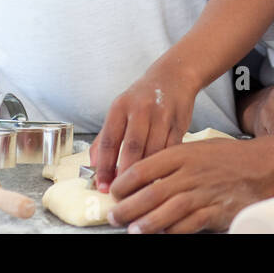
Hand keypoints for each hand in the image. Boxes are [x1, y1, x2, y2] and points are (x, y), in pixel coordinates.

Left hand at [90, 69, 197, 192]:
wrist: (173, 77)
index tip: (102, 186)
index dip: (104, 167)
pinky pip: (171, 151)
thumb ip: (106, 139)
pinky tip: (159, 179)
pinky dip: (164, 167)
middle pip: (132, 148)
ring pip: (153, 152)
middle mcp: (141, 109)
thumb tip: (94, 168)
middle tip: (121, 195)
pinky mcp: (179, 123)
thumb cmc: (142, 98)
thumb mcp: (119, 110)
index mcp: (120, 107)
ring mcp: (162, 116)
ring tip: (139, 193)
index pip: (109, 141)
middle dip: (125, 175)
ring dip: (146, 175)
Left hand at [108, 138, 273, 232]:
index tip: (115, 192)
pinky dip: (174, 231)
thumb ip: (173, 159)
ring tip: (132, 230)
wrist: (264, 167)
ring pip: (167, 210)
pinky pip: (189, 224)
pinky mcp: (216, 211)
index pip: (144, 168)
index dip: (125, 183)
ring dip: (146, 222)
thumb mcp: (198, 148)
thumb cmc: (229, 158)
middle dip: (128, 207)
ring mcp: (203, 192)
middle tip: (114, 216)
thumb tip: (144, 172)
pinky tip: (163, 234)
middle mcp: (190, 173)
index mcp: (183, 154)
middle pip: (151, 192)